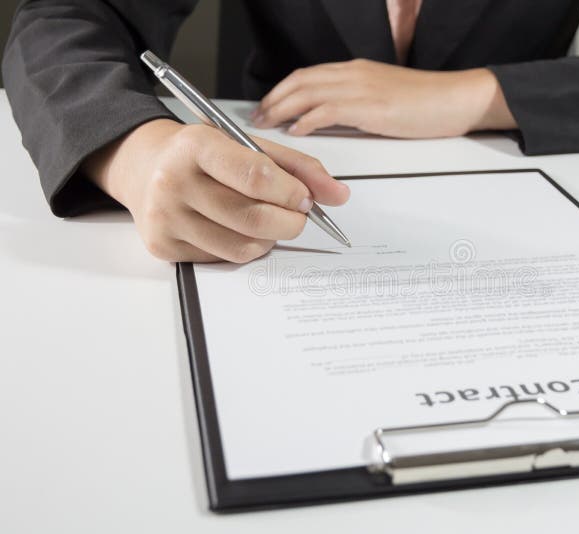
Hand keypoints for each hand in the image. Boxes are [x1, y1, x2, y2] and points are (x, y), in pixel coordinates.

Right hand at [82, 119, 349, 262]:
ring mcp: (166, 217)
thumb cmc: (205, 155)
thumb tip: (339, 196)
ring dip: (270, 239)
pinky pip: (223, 258)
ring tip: (268, 221)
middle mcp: (173, 181)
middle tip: (298, 216)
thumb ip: (298, 168)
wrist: (146, 166)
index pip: (256, 176)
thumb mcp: (248, 144)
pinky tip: (238, 229)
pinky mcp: (164, 246)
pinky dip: (244, 248)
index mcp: (196, 146)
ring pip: (242, 246)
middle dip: (290, 222)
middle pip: (253, 218)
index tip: (305, 198)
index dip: (291, 192)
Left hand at [251, 59, 515, 137]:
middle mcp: (354, 74)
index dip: (282, 89)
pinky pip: (328, 110)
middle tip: (257, 117)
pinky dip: (307, 120)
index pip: (308, 75)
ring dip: (282, 109)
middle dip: (274, 98)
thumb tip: (334, 119)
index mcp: (357, 71)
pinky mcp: (370, 107)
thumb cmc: (427, 102)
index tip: (268, 105)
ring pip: (308, 92)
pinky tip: (296, 131)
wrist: (456, 99)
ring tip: (267, 124)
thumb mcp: (385, 98)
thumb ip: (358, 103)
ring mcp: (361, 88)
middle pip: (301, 80)